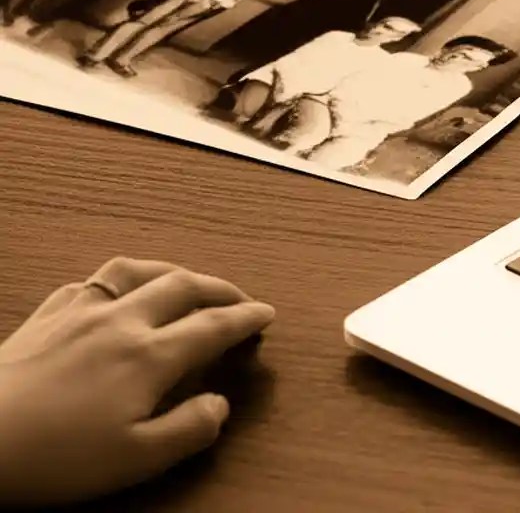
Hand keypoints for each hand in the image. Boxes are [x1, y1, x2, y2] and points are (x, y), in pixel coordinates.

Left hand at [0, 258, 274, 506]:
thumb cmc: (55, 456)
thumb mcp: (136, 459)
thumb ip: (189, 429)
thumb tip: (220, 405)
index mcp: (149, 355)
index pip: (213, 325)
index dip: (246, 318)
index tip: (266, 314)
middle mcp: (120, 322)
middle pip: (182, 286)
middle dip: (219, 288)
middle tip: (239, 298)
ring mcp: (78, 313)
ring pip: (135, 272)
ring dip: (170, 271)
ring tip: (185, 281)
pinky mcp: (42, 317)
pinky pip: (89, 283)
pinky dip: (117, 282)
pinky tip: (115, 295)